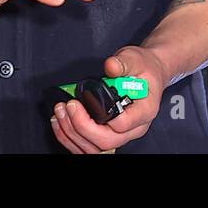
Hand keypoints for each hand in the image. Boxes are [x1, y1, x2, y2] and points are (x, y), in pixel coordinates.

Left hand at [51, 46, 169, 153]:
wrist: (148, 75)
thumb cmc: (143, 69)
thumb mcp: (136, 58)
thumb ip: (123, 63)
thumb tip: (111, 66)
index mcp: (145, 110)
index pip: (122, 124)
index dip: (100, 118)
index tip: (81, 102)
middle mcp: (134, 128)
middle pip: (107, 142)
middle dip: (81, 127)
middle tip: (68, 107)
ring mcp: (122, 135)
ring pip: (96, 149)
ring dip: (73, 135)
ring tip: (59, 114)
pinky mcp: (109, 134)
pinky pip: (89, 147)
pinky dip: (71, 139)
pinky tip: (61, 124)